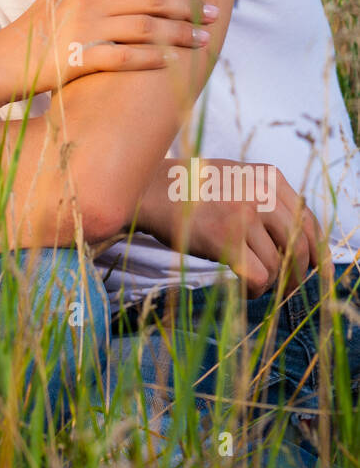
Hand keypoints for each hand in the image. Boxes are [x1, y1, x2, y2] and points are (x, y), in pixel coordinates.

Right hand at [0, 0, 216, 98]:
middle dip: (189, 7)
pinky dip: (152, 60)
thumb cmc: (35, 27)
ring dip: (181, 34)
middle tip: (214, 15)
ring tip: (203, 41)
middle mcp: (89, 1)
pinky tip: (172, 64)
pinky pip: (125, 57)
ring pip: (147, 27)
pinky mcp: (79, 58)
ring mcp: (85, 29)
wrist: (3, 60)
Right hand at [140, 159, 323, 296]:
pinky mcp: (227, 240)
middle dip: (299, 274)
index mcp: (269, 178)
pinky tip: (246, 289)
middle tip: (289, 288)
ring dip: (272, 284)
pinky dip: (257, 290)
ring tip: (257, 285)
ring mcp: (244, 216)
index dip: (316, 250)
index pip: (308, 220)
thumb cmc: (192, 188)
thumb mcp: (236, 177)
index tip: (315, 269)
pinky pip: (259, 277)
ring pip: (278, 265)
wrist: (151, 190)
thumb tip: (298, 237)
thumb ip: (267, 197)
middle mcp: (261, 193)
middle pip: (299, 245)